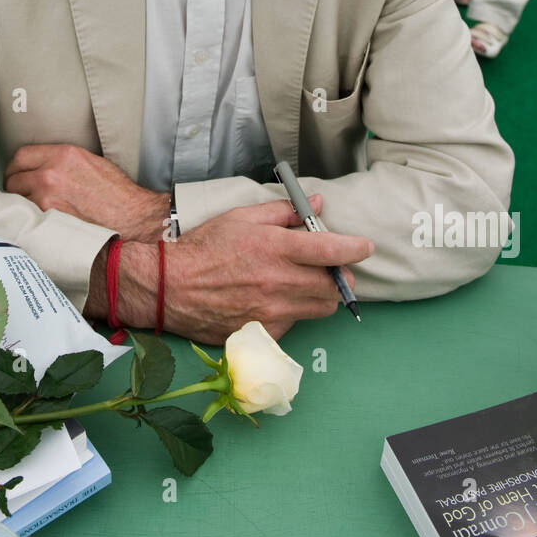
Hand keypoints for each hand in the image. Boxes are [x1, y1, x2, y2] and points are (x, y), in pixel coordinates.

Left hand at [4, 143, 168, 241]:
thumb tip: (42, 166)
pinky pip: (28, 216)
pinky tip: (40, 219)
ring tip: (34, 208)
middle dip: (15, 186)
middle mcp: (50, 173)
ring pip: (17, 200)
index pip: (21, 155)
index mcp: (62, 155)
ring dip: (22, 204)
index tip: (17, 172)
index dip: (15, 166)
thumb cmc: (115, 191)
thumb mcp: (88, 160)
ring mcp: (47, 197)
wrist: (129, 215)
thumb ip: (61, 160)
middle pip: (12, 178)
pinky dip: (30, 218)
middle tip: (21, 192)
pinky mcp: (49, 218)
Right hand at [112, 193, 374, 344]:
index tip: (365, 247)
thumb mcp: (242, 218)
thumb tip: (316, 204)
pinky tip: (276, 301)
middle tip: (332, 268)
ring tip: (306, 284)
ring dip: (323, 296)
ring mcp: (274, 311)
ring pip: (321, 308)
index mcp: (277, 248)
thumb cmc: (204, 248)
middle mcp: (280, 282)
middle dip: (341, 276)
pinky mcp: (265, 332)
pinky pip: (295, 324)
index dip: (355, 249)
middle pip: (335, 286)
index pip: (332, 250)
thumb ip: (283, 212)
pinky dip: (294, 312)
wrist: (171, 288)